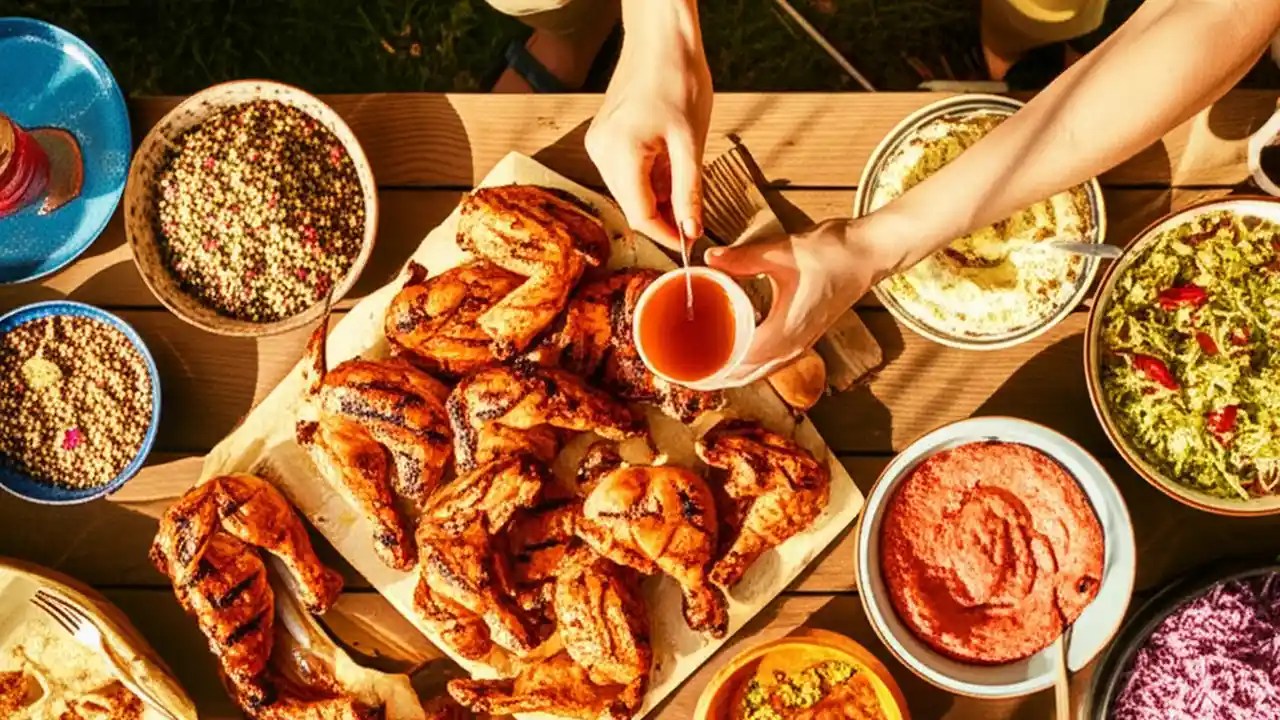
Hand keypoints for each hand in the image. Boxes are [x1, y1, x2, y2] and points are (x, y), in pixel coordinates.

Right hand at [586, 1, 711, 250]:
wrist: (661, 37)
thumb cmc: (678, 78)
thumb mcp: (691, 142)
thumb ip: (689, 192)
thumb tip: (691, 231)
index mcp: (620, 154)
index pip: (639, 215)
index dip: (666, 234)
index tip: (690, 241)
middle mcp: (600, 152)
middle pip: (631, 205)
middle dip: (663, 215)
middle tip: (694, 213)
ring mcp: (598, 144)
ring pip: (629, 190)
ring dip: (657, 195)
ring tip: (684, 178)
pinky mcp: (603, 137)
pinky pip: (625, 171)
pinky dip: (649, 176)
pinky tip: (669, 162)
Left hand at [704, 217, 898, 387]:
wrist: (869, 253)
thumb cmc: (832, 252)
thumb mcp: (782, 252)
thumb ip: (743, 258)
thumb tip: (709, 259)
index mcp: (787, 330)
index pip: (742, 361)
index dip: (713, 368)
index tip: (688, 369)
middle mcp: (795, 344)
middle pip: (750, 374)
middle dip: (719, 377)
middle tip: (688, 375)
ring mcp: (803, 343)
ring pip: (763, 371)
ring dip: (736, 374)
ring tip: (707, 371)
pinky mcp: (807, 336)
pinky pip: (774, 361)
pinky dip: (753, 364)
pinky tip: (738, 355)